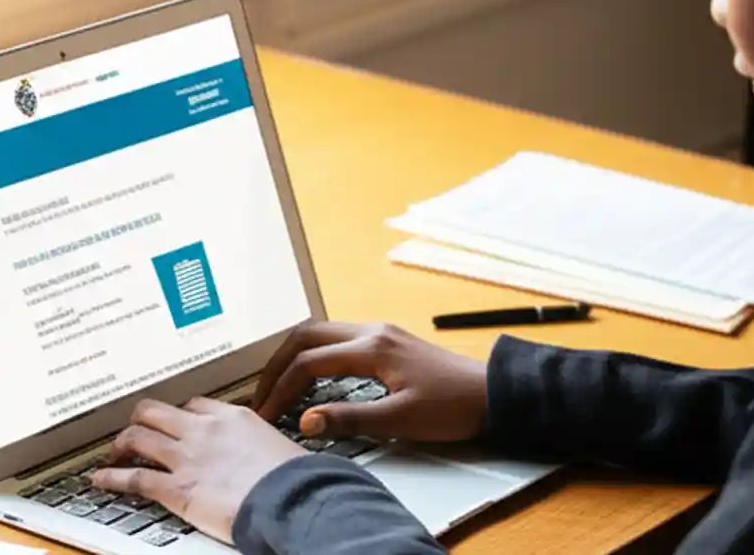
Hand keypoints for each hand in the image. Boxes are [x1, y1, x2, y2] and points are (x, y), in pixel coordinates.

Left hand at [91, 397, 306, 543]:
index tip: (173, 422)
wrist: (292, 498)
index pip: (193, 405)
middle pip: (154, 412)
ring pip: (137, 438)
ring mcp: (186, 457)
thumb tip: (262, 454)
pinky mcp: (177, 488)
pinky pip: (134, 479)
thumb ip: (258, 444)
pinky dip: (111, 478)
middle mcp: (202, 430)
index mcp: (230, 417)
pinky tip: (100, 480)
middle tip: (133, 431)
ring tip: (112, 454)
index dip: (178, 415)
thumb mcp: (276, 445)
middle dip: (139, 420)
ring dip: (120, 446)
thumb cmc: (295, 477)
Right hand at [253, 322, 489, 441]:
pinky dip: (314, 354)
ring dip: (294, 356)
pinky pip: (336, 338)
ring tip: (279, 386)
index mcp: (371, 348)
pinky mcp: (386, 340)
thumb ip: (349, 419)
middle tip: (262, 395)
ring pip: (320, 332)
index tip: (267, 415)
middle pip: (306, 336)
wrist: (492, 394)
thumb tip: (305, 421)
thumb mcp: (400, 420)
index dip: (281, 389)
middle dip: (277, 365)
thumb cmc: (452, 407)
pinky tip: (312, 378)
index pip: (308, 362)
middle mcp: (371, 331)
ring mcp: (379, 332)